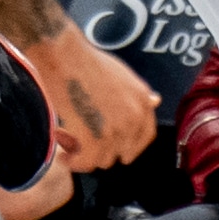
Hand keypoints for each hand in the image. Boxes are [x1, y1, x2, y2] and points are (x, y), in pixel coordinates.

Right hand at [16, 25, 158, 173]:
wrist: (63, 57)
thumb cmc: (86, 62)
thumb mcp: (122, 75)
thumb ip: (138, 95)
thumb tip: (156, 101)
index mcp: (143, 103)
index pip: (144, 138)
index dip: (127, 145)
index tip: (112, 147)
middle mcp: (133, 119)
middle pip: (121, 153)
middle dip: (101, 149)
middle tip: (82, 140)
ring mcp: (115, 131)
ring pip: (101, 160)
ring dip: (84, 155)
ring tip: (67, 140)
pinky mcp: (94, 140)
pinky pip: (84, 163)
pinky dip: (72, 162)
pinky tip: (62, 156)